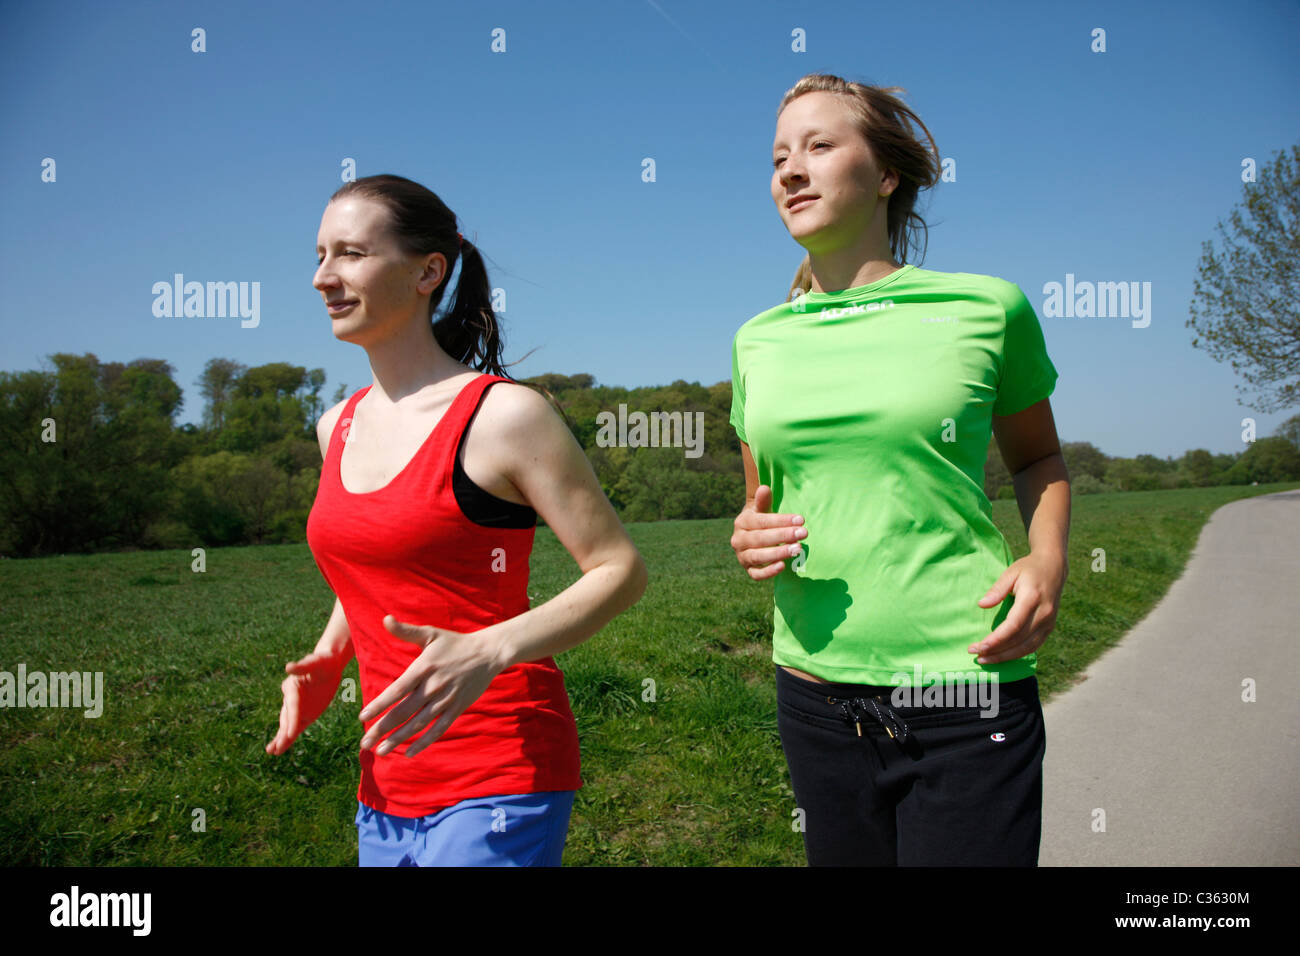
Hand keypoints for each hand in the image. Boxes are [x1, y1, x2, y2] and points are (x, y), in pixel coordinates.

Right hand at [266, 649, 347, 755]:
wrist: (328, 665)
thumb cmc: (322, 661)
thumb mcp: (315, 662)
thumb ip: (303, 666)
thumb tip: (289, 666)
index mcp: (293, 687)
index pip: (292, 706)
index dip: (292, 720)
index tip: (291, 734)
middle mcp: (291, 699)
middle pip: (287, 718)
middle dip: (283, 734)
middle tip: (276, 749)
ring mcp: (297, 708)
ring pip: (288, 725)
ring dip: (281, 738)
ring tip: (272, 751)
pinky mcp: (305, 714)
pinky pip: (296, 727)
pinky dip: (289, 738)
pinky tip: (280, 749)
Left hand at [358, 615, 505, 758]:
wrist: (487, 653)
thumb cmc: (454, 643)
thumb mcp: (430, 634)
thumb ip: (406, 630)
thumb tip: (385, 619)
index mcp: (423, 668)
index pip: (396, 690)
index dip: (379, 705)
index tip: (363, 717)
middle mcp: (433, 687)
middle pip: (403, 712)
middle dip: (382, 729)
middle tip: (364, 743)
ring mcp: (446, 700)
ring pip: (418, 724)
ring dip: (398, 739)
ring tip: (380, 751)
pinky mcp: (457, 709)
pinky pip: (438, 729)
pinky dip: (424, 743)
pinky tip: (408, 754)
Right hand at [730, 485, 807, 580]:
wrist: (752, 537)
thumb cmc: (761, 520)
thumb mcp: (761, 509)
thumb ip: (763, 501)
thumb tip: (764, 488)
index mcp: (742, 522)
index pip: (762, 521)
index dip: (781, 521)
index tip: (801, 519)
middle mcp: (738, 540)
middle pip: (760, 539)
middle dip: (783, 536)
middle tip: (804, 533)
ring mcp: (742, 556)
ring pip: (758, 556)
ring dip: (778, 553)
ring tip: (798, 549)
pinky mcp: (748, 570)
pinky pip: (756, 574)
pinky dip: (768, 572)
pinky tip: (783, 566)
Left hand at [969, 552, 1066, 664]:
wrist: (1054, 567)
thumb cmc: (1028, 569)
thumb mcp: (1010, 573)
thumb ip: (996, 590)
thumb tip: (982, 605)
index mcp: (1032, 598)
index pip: (1013, 626)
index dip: (996, 639)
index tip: (979, 646)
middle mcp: (1043, 614)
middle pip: (1019, 640)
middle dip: (996, 651)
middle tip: (976, 655)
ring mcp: (1049, 622)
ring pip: (1027, 647)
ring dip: (1005, 657)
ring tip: (985, 660)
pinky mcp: (1050, 627)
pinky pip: (1034, 646)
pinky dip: (1017, 654)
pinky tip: (1002, 657)